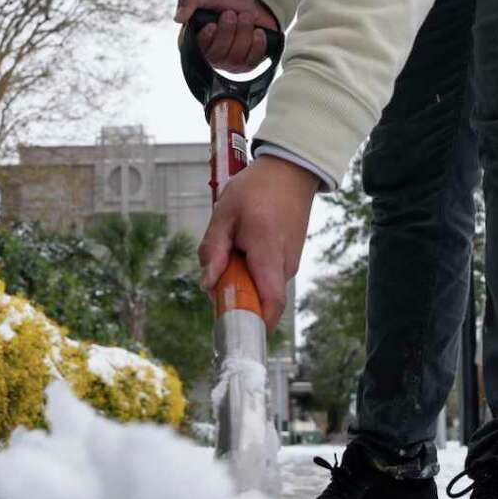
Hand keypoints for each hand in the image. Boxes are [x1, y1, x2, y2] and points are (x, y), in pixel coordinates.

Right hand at [174, 0, 277, 73]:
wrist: (253, 2)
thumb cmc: (226, 0)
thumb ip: (189, 1)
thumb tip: (178, 18)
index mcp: (194, 40)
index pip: (195, 50)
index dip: (206, 39)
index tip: (213, 24)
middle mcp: (209, 55)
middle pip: (217, 54)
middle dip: (228, 31)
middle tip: (232, 13)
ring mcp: (227, 63)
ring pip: (235, 57)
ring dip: (243, 32)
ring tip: (247, 16)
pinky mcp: (245, 66)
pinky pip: (252, 61)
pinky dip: (257, 44)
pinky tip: (257, 31)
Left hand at [198, 155, 316, 327]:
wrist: (290, 171)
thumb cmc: (257, 188)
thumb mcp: (225, 213)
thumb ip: (213, 250)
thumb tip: (207, 284)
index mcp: (268, 253)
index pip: (270, 303)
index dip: (255, 323)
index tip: (233, 327)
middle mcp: (285, 264)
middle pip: (261, 299)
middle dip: (237, 298)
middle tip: (219, 275)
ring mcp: (291, 262)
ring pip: (263, 288)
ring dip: (244, 282)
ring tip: (233, 251)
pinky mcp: (290, 258)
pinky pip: (268, 277)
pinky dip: (252, 272)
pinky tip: (244, 248)